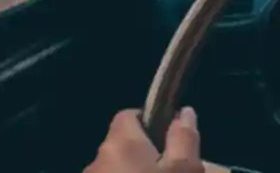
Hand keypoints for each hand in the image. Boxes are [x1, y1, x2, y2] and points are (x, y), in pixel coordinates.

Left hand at [85, 108, 203, 172]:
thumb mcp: (183, 169)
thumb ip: (184, 138)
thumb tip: (184, 112)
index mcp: (119, 144)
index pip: (128, 115)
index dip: (150, 121)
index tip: (169, 138)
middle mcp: (96, 160)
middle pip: (122, 145)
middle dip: (143, 153)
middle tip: (168, 169)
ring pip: (114, 168)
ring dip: (131, 171)